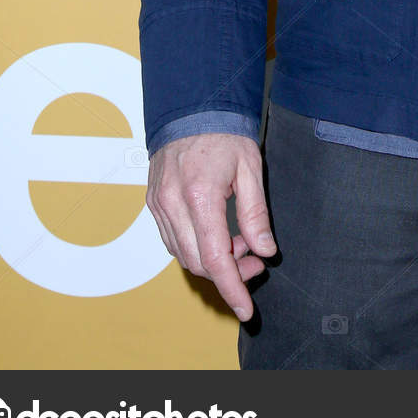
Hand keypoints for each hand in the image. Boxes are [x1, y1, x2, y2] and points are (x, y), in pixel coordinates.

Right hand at [145, 132, 275, 319]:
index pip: (214, 258)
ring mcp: (159, 205)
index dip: (232, 288)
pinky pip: (173, 240)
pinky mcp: (153, 203)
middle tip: (256, 263)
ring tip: (239, 244)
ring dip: (212, 262)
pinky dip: (196, 248)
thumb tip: (264, 251)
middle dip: (229, 274)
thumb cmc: (224, 134)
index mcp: (199, 195)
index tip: (245, 310)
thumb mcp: (250, 168)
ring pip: (183, 256)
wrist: (191, 108)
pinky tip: (217, 235)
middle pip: (197, 263)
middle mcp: (172, 205)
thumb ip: (256, 213)